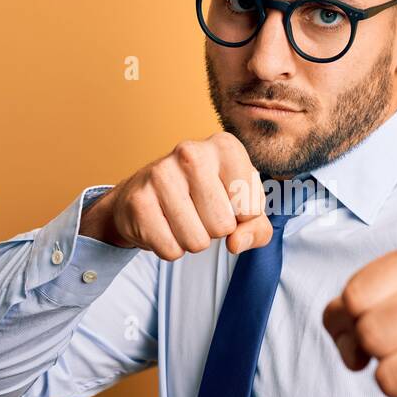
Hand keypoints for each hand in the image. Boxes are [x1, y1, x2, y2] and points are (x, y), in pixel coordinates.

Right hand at [79, 133, 273, 260]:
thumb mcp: (242, 207)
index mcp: (225, 147)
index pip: (250, 209)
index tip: (228, 203)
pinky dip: (171, 248)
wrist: (147, 192)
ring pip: (196, 241)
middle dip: (215, 230)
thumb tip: (236, 243)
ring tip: (183, 218)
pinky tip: (163, 225)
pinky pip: (170, 249)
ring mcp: (161, 174)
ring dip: (193, 240)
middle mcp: (192, 152)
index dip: (242, 218)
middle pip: (223, 226)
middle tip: (201, 212)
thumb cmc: (206, 197)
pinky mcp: (138, 200)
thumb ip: (257, 229)